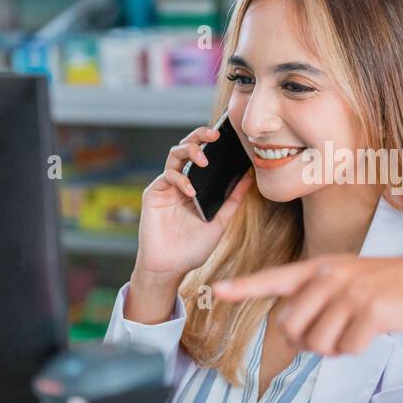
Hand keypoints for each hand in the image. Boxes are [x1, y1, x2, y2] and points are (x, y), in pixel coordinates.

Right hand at [136, 124, 253, 279]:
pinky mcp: (154, 194)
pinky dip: (180, 179)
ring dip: (189, 150)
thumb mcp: (220, 221)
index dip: (212, 142)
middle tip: (214, 134)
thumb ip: (232, 199)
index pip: (203, 155)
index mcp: (196, 185)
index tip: (228, 135)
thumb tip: (249, 177)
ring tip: (203, 159)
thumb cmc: (193, 247)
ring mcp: (166, 186)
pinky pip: (167, 176)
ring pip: (174, 154)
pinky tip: (190, 191)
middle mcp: (181, 182)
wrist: (171, 268)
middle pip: (187, 147)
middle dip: (199, 136)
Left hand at [212, 241, 402, 355]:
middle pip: (291, 327)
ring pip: (317, 343)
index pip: (274, 279)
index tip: (216, 290)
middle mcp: (329, 276)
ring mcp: (350, 292)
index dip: (244, 287)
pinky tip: (373, 332)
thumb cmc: (388, 285)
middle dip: (307, 343)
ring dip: (334, 349)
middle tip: (335, 335)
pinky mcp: (371, 310)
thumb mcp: (348, 285)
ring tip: (355, 331)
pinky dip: (357, 350)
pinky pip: (347, 348)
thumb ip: (317, 305)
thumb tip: (292, 342)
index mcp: (320, 268)